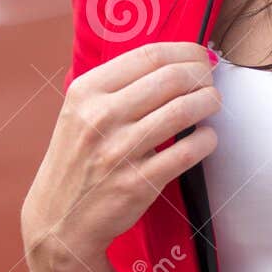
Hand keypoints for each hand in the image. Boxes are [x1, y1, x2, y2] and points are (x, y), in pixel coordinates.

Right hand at [21, 41, 218, 265]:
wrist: (58, 219)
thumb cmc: (79, 158)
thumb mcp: (80, 111)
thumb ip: (119, 85)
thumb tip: (176, 60)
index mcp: (86, 91)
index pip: (150, 55)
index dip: (186, 52)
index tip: (199, 58)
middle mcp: (100, 117)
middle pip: (172, 78)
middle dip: (202, 75)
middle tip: (209, 82)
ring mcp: (119, 151)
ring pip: (183, 110)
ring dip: (209, 102)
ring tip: (212, 103)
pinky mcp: (137, 183)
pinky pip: (188, 152)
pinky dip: (207, 140)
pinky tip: (206, 137)